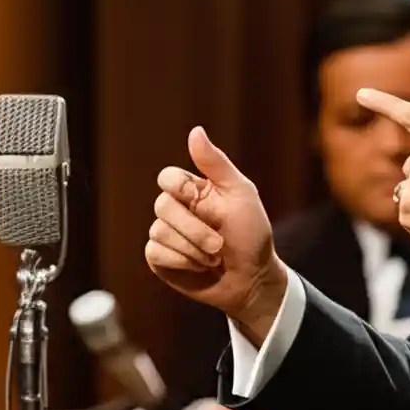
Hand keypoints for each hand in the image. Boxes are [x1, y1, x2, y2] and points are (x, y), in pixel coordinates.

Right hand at [145, 127, 287, 343]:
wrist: (253, 278)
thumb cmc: (251, 235)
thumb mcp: (240, 194)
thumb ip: (216, 164)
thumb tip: (196, 131)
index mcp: (194, 190)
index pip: (167, 178)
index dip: (180, 188)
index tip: (199, 199)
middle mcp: (176, 209)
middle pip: (162, 206)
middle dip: (195, 229)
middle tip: (220, 244)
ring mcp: (166, 234)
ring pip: (160, 232)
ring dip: (194, 249)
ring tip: (214, 257)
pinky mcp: (161, 258)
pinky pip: (157, 253)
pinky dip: (184, 262)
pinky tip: (200, 267)